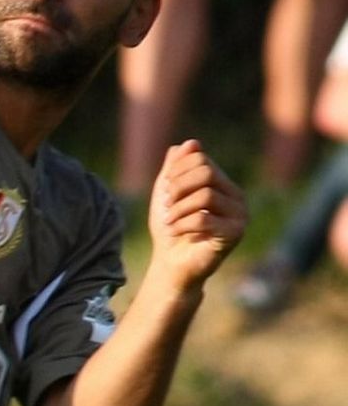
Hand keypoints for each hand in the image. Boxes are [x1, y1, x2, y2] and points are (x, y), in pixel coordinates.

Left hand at [147, 140, 245, 292]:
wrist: (172, 262)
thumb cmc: (171, 227)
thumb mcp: (167, 192)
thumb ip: (177, 167)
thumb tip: (192, 142)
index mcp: (222, 183)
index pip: (200, 160)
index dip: (175, 172)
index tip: (164, 191)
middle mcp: (236, 196)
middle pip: (206, 173)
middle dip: (178, 188)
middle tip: (166, 206)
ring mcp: (240, 215)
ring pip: (206, 195)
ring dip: (178, 209)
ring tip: (170, 221)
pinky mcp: (236, 233)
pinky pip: (205, 218)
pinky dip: (183, 224)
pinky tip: (177, 232)